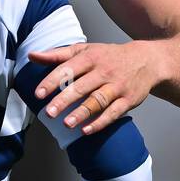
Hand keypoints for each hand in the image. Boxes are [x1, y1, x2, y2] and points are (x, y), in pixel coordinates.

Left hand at [28, 40, 166, 134]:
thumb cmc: (109, 56)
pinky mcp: (128, 100)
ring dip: (82, 113)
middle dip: (64, 100)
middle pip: (82, 87)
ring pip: (98, 101)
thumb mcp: (85, 50)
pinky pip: (114, 113)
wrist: (147, 60)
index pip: (68, 69)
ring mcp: (117, 86)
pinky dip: (100, 122)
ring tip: (67, 124)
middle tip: (49, 113)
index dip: (52, 81)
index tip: (38, 94)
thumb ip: (58, 54)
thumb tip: (32, 56)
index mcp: (90, 58)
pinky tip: (86, 130)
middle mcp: (104, 71)